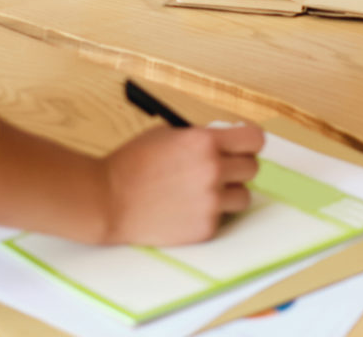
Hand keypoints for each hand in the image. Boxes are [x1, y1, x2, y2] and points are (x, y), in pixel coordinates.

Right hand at [102, 124, 264, 244]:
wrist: (107, 199)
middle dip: (238, 167)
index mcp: (204, 142)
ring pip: (243, 196)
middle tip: (221, 170)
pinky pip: (221, 218)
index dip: (250, 142)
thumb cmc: (131, 164)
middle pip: (252, 168)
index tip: (244, 146)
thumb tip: (224, 142)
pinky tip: (186, 208)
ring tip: (203, 192)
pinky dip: (209, 214)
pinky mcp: (205, 227)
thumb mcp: (166, 135)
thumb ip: (199, 138)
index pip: (255, 139)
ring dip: (228, 193)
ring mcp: (210, 202)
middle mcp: (213, 170)